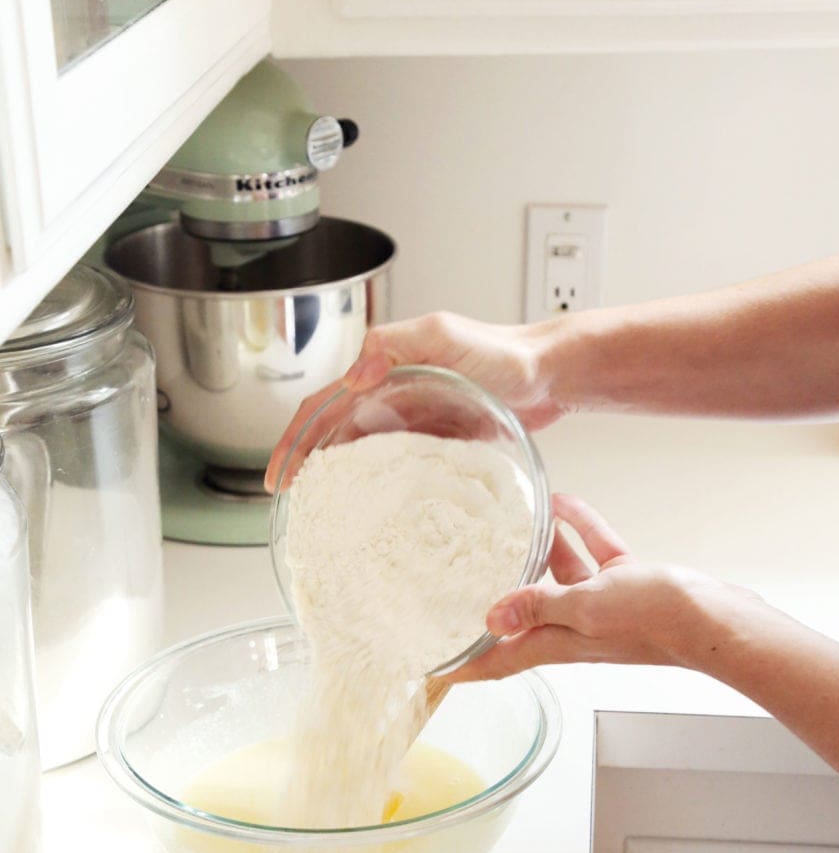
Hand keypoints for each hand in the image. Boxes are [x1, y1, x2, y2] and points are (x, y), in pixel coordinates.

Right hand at [265, 313, 562, 491]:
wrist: (548, 374)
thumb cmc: (501, 351)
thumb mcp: (443, 335)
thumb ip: (395, 345)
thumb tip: (353, 375)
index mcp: (379, 373)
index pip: (320, 408)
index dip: (293, 442)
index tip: (277, 477)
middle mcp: (389, 399)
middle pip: (331, 436)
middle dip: (305, 468)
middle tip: (291, 506)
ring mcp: (411, 425)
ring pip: (360, 458)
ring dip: (336, 483)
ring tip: (322, 518)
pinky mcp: (436, 446)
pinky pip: (397, 471)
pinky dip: (378, 492)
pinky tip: (376, 516)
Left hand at [450, 494, 742, 682]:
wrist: (716, 619)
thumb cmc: (656, 621)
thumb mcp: (586, 607)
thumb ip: (539, 605)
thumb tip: (492, 615)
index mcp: (558, 642)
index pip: (500, 661)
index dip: (466, 668)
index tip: (434, 671)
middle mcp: (576, 628)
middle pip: (524, 616)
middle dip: (494, 602)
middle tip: (461, 581)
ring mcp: (604, 607)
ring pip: (560, 578)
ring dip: (539, 551)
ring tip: (513, 522)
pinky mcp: (630, 586)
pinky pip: (594, 555)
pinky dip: (578, 531)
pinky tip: (563, 505)